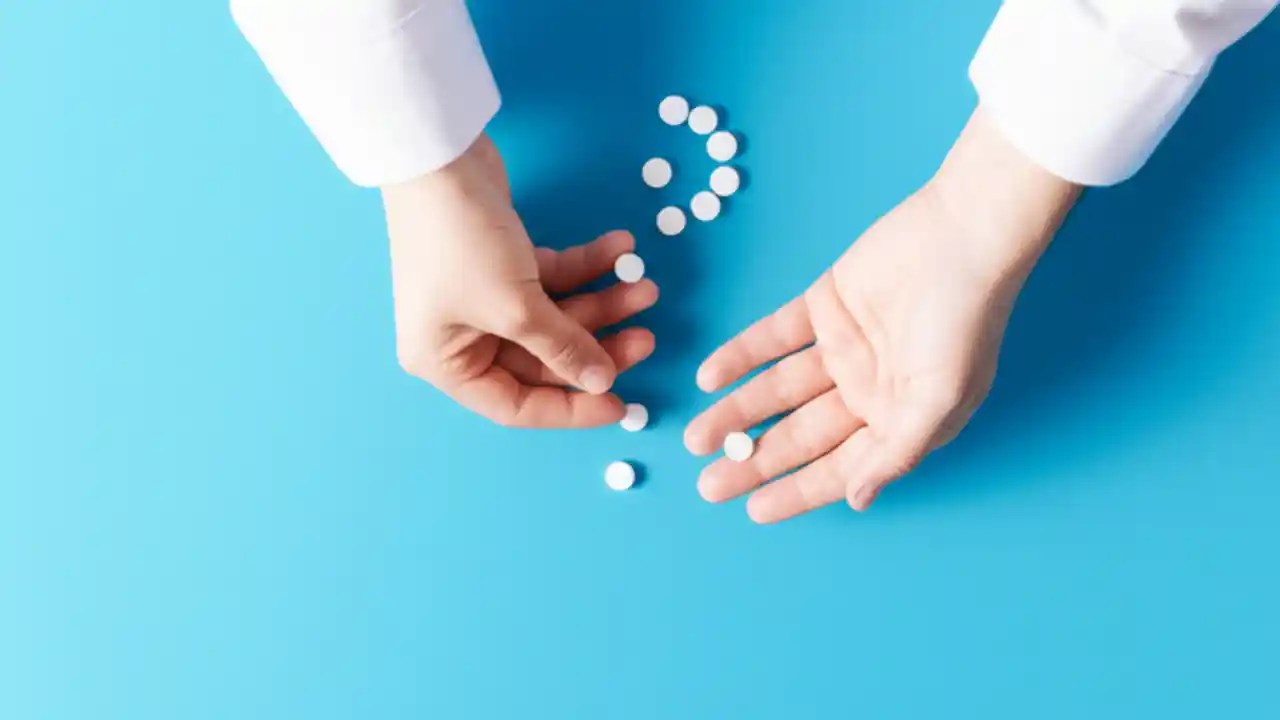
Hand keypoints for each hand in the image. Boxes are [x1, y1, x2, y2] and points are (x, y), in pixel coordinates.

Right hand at [385, 133, 657, 426]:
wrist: (438, 155)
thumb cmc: (461, 243)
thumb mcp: (517, 307)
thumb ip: (564, 348)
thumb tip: (603, 381)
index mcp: (446, 363)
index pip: (516, 405)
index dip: (571, 408)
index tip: (622, 402)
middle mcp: (461, 336)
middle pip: (544, 359)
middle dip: (598, 344)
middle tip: (648, 336)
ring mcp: (482, 296)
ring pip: (556, 316)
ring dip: (603, 301)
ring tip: (647, 287)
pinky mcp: (502, 260)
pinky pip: (553, 277)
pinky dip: (587, 266)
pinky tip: (622, 249)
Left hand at [685, 109, 1079, 521]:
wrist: (963, 237)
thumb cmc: (965, 323)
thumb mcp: (939, 400)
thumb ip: (896, 452)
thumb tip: (857, 500)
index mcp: (897, 419)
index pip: (838, 466)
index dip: (797, 491)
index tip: (754, 511)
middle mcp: (865, 389)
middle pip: (799, 434)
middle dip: (755, 460)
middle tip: (709, 485)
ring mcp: (843, 347)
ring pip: (778, 389)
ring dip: (737, 413)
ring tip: (695, 437)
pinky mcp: (824, 306)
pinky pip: (773, 338)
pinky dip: (741, 356)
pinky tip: (708, 377)